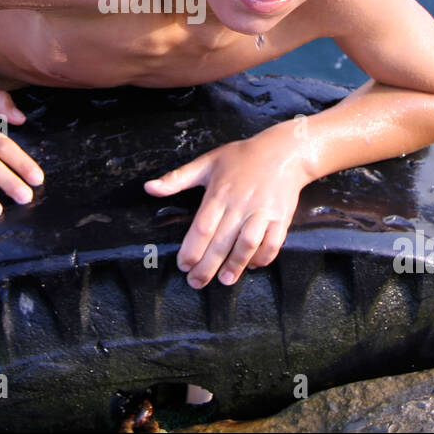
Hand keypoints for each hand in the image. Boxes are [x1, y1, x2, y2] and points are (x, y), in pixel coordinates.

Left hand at [144, 128, 311, 287]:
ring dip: (235, 265)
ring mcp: (262, 212)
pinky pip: (273, 243)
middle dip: (207, 266)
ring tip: (224, 280)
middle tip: (195, 282)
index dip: (191, 250)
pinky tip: (252, 266)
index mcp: (219, 193)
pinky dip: (263, 257)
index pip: (202, 228)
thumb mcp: (207, 162)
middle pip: (221, 242)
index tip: (183, 265)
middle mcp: (240, 205)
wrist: (283, 151)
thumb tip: (149, 188)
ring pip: (247, 244)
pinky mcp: (281, 217)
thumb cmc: (242, 157)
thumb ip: (177, 178)